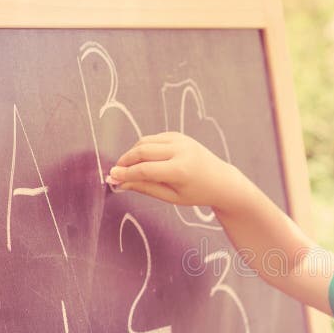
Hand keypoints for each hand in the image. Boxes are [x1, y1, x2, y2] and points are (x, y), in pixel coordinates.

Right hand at [108, 132, 237, 206]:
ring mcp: (181, 140)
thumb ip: (146, 188)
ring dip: (132, 152)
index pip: (145, 169)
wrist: (221, 180)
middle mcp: (181, 151)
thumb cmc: (197, 193)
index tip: (112, 177)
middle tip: (115, 171)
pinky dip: (143, 147)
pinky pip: (154, 138)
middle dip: (125, 160)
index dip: (126, 173)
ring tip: (127, 167)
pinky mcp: (179, 135)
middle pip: (142, 151)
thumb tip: (121, 182)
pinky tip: (141, 159)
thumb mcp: (172, 197)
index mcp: (180, 170)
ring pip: (146, 141)